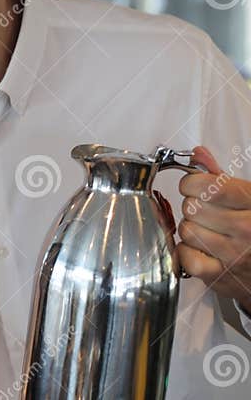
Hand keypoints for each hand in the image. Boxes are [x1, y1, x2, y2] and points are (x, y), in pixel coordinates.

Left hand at [178, 146, 250, 312]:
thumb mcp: (250, 197)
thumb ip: (221, 176)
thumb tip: (198, 154)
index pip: (207, 186)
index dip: (193, 184)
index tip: (196, 187)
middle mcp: (247, 229)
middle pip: (192, 207)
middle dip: (194, 207)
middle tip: (208, 213)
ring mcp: (234, 255)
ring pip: (186, 229)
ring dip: (191, 229)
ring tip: (210, 231)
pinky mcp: (220, 276)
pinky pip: (185, 255)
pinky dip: (188, 251)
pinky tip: (203, 249)